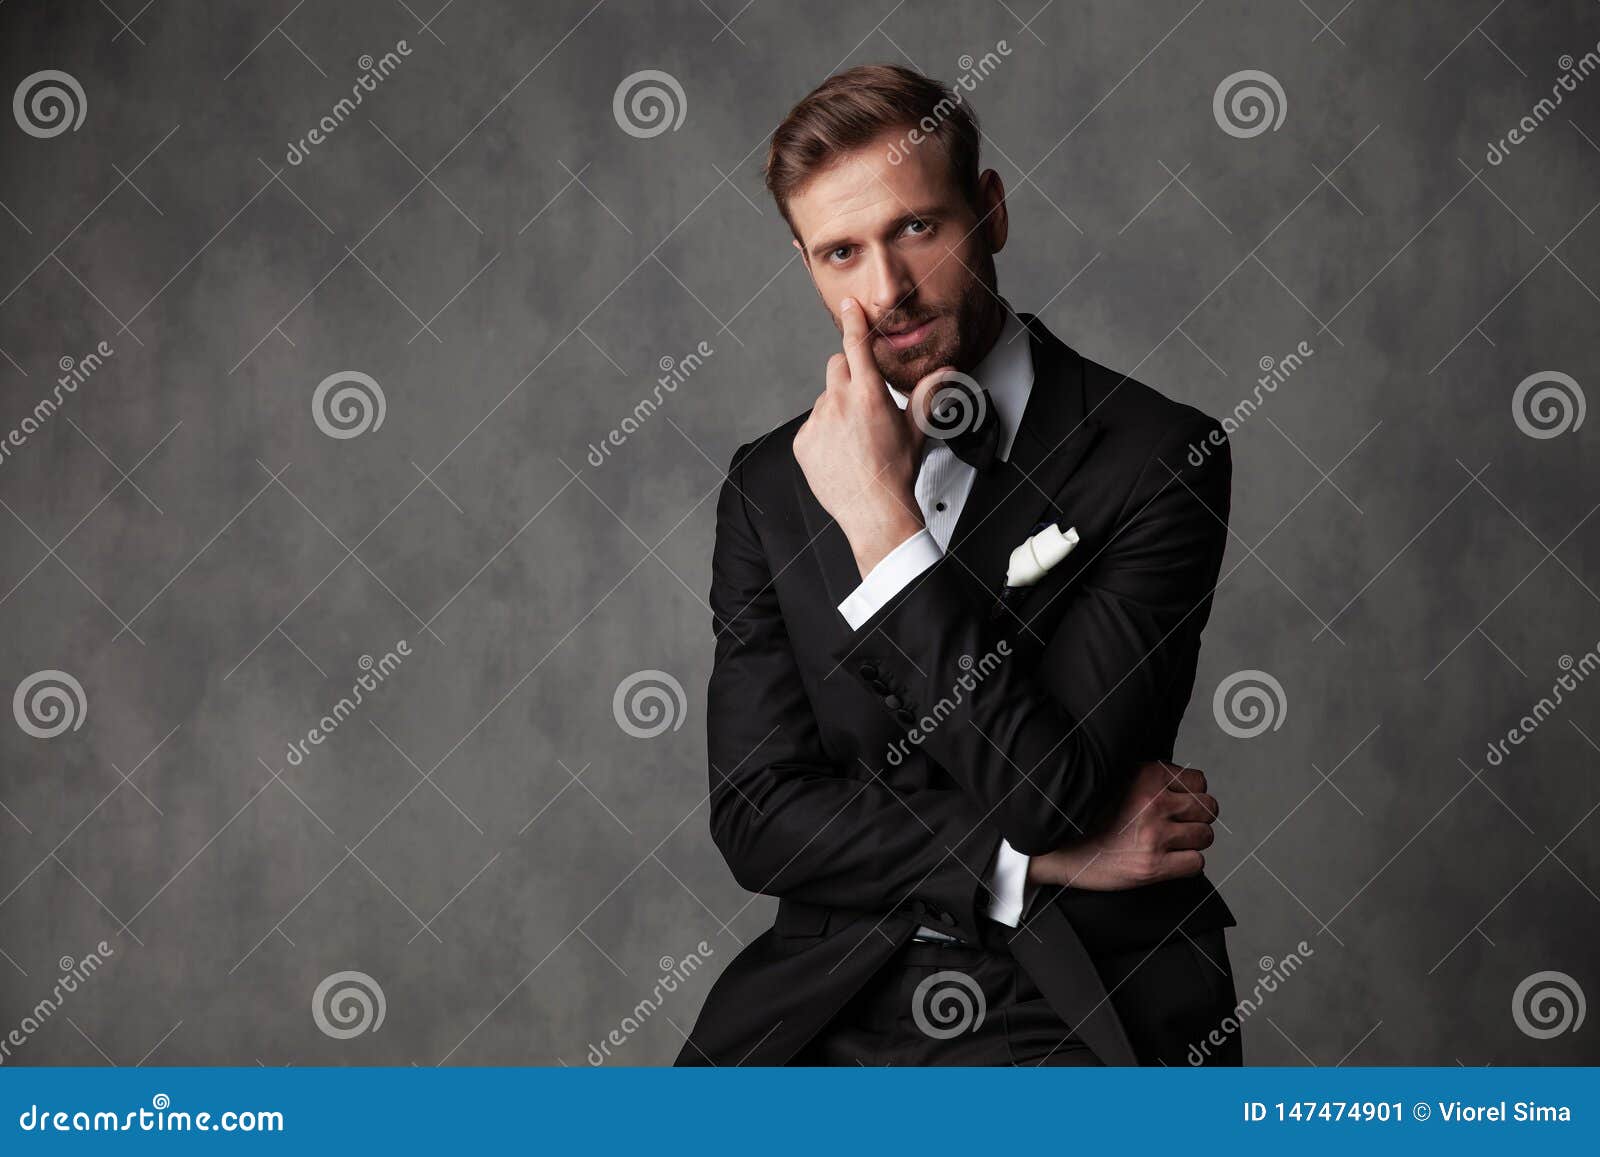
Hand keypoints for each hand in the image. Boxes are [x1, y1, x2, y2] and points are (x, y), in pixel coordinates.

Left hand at [791, 298, 949, 576]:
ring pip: (825, 398)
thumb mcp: (917, 430)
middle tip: (864, 400)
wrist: (873, 510)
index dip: (854, 322)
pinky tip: (841, 452)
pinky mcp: (803, 441)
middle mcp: (839, 402)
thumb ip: (929, 394)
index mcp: (868, 394)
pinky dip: (823, 433)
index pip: (857, 344)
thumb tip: (946, 371)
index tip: (849, 306)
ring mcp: (817, 422)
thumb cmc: (897, 471)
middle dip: (850, 373)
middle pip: (837, 366)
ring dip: (837, 407)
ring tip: (855, 437)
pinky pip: (812, 425)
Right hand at [1026, 761, 1217, 890]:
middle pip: (1209, 809)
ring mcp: (1154, 835)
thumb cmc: (1088, 815)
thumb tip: (1189, 787)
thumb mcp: (1117, 779)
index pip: (1200, 781)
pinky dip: (1186, 863)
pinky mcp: (1153, 866)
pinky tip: (1167, 859)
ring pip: (1205, 836)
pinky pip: (1196, 863)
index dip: (1192, 794)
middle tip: (1177, 825)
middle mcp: (1154, 802)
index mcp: (1147, 776)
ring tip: (1170, 842)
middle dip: (1197, 818)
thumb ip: (1152, 779)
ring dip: (1192, 841)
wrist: (1057, 848)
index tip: (1178, 803)